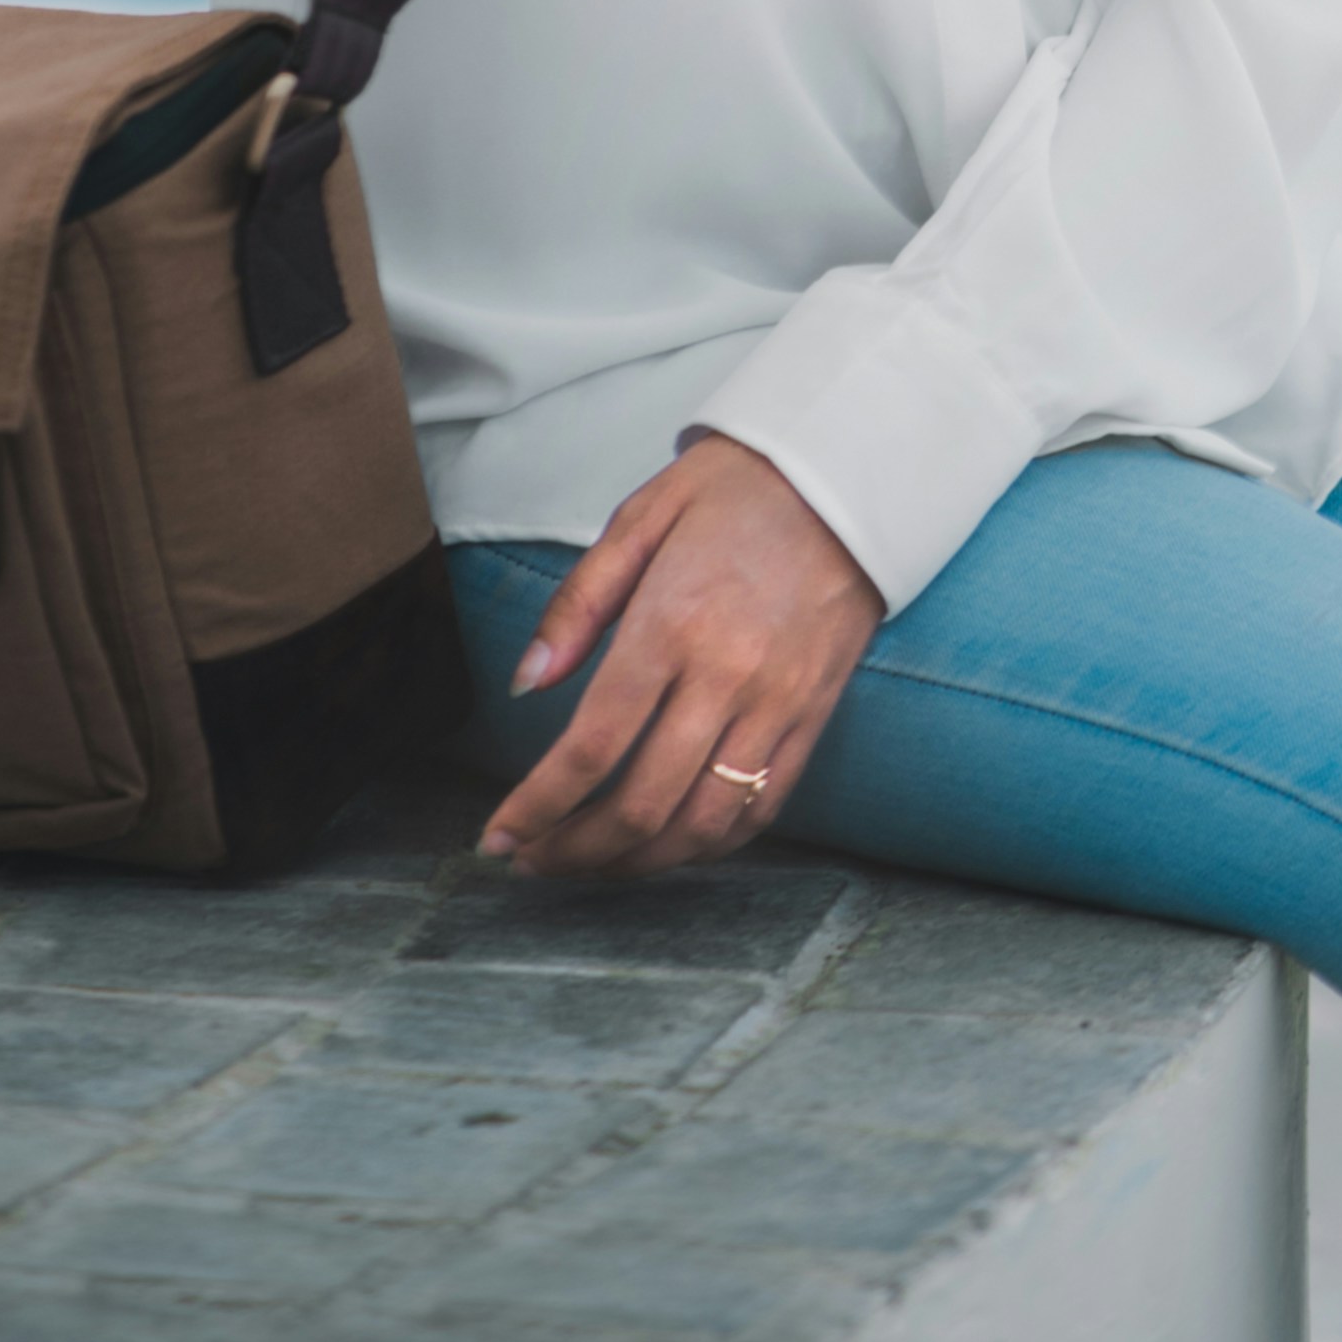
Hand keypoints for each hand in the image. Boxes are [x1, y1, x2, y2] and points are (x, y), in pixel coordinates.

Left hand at [478, 440, 882, 883]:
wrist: (844, 477)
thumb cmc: (732, 492)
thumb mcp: (640, 519)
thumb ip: (578, 604)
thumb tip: (526, 683)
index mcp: (672, 625)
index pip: (592, 747)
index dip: (536, 808)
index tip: (498, 837)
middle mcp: (727, 678)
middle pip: (642, 805)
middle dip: (574, 851)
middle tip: (533, 860)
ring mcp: (777, 707)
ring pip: (701, 826)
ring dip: (635, 863)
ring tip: (589, 861)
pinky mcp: (813, 720)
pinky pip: (759, 812)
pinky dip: (706, 847)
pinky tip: (666, 844)